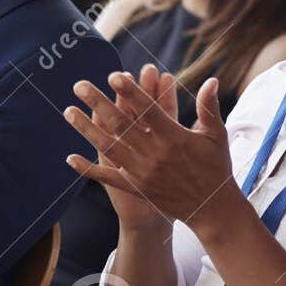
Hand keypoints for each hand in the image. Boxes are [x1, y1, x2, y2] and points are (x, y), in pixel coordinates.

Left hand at [64, 65, 240, 233]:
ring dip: (86, 129)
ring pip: (108, 147)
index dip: (131, 93)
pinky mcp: (137, 187)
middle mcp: (154, 154)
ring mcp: (142, 172)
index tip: (114, 76)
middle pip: (121, 125)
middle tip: (79, 85)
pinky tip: (70, 158)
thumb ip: (209, 107)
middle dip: (99, 103)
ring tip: (68, 111)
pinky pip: (108, 177)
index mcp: (174, 138)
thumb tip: (212, 80)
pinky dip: (88, 169)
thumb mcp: (216, 136)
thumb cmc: (216, 168)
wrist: (211, 209)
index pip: (148, 110)